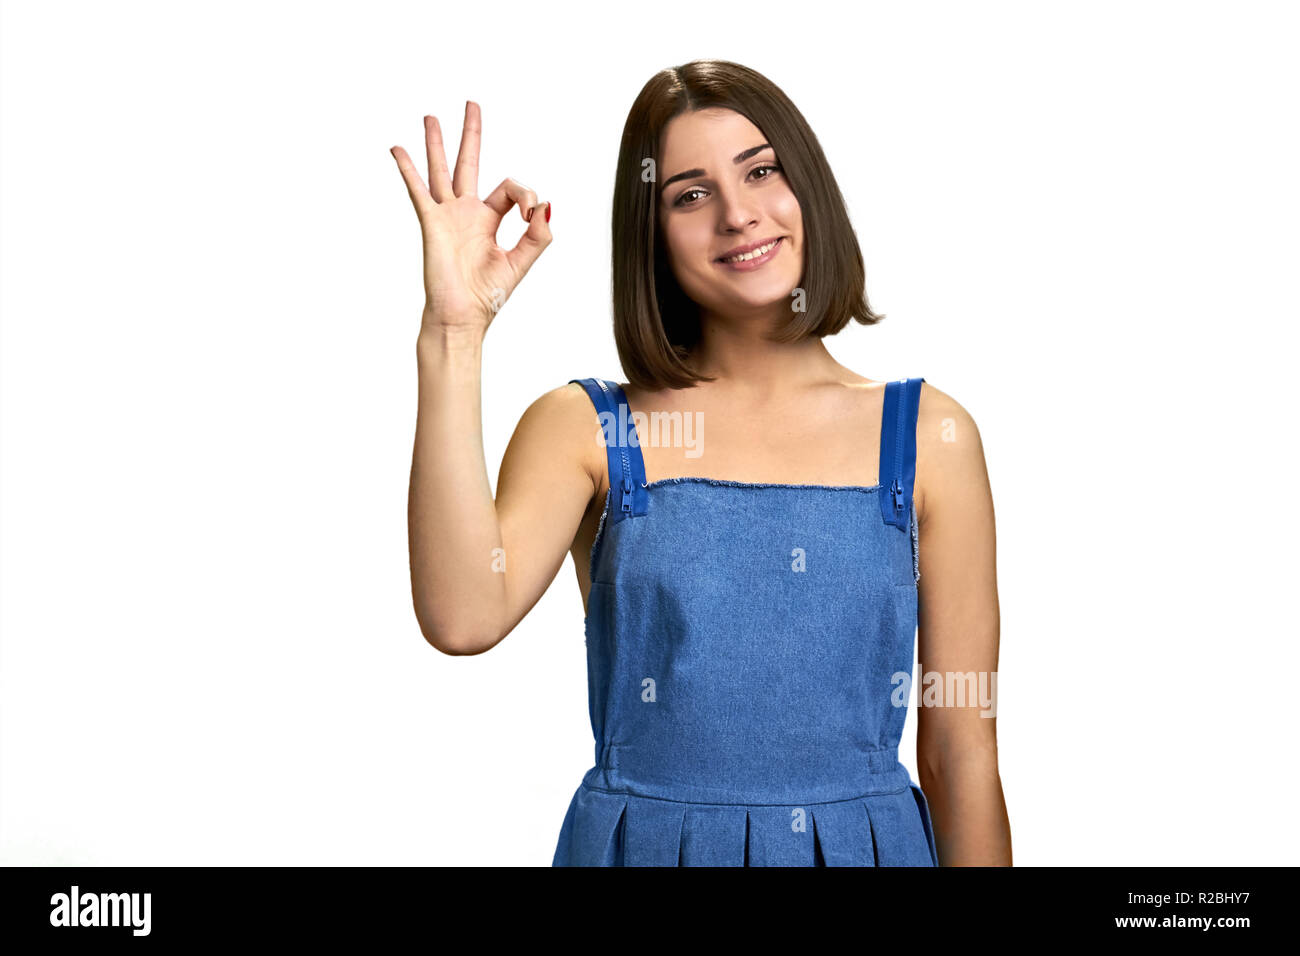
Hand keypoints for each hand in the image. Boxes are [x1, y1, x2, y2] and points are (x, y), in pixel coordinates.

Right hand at [391, 102, 551, 335]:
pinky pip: (418, 190)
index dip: (525, 193)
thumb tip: (545, 205)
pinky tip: (397, 149)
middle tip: (472, 104)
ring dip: (437, 143)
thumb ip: (538, 235)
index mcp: (490, 220)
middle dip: (471, 134)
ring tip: (430, 117)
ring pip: (441, 170)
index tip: (530, 213)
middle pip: (470, 163)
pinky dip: (408, 169)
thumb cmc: (487, 296)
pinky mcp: (432, 223)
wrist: (462, 316)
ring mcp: (447, 216)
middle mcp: (468, 213)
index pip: (510, 188)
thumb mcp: (521, 261)